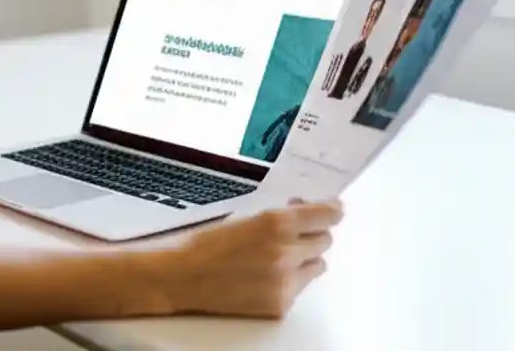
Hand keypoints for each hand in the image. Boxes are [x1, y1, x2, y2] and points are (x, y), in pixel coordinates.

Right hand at [150, 199, 341, 317]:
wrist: (181, 278)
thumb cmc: (204, 244)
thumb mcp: (245, 218)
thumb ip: (279, 217)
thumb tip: (303, 212)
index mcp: (276, 223)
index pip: (326, 215)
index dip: (331, 211)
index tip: (333, 209)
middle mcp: (286, 252)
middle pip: (325, 240)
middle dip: (312, 234)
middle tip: (295, 234)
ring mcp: (285, 282)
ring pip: (318, 266)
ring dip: (305, 259)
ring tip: (280, 258)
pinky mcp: (280, 304)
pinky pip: (300, 288)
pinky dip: (290, 281)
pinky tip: (265, 277)